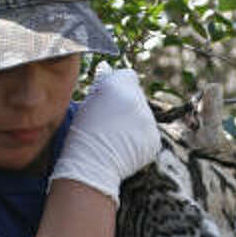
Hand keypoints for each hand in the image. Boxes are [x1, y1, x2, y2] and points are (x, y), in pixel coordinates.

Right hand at [50, 64, 159, 206]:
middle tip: (110, 123)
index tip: (110, 99)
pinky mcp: (155, 139)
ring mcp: (148, 120)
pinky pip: (148, 134)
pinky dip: (139, 140)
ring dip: (134, 122)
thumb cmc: (81, 136)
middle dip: (127, 105)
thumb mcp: (86, 104)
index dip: (118, 87)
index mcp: (115, 85)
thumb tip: (108, 70)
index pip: (127, 75)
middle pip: (137, 96)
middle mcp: (136, 99)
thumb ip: (103, 86)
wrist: (91, 167)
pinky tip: (123, 148)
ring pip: (144, 115)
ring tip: (115, 138)